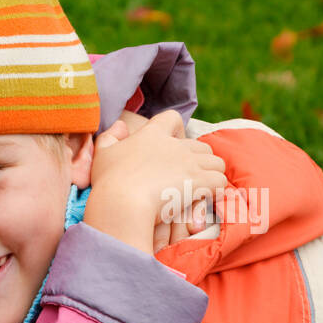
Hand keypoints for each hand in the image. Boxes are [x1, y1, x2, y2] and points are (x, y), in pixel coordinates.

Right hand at [84, 110, 227, 254]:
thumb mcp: (102, 154)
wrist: (122, 203)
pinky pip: (221, 182)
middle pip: (202, 146)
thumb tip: (121, 125)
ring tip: (200, 190)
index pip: (172, 118)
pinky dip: (216, 191)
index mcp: (152, 135)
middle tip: (187, 177)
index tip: (172, 145)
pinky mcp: (200, 182)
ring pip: (216, 163)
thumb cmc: (109, 181)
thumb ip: (111, 136)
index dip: (176, 130)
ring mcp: (190, 163)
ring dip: (211, 175)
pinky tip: (206, 199)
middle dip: (199, 160)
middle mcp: (176, 146)